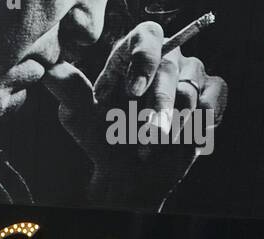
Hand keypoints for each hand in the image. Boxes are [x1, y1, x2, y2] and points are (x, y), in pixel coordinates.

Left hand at [43, 21, 226, 210]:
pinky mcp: (207, 99)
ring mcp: (188, 77)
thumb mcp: (80, 117)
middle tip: (144, 136)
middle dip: (156, 106)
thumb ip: (70, 91)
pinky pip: (212, 100)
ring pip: (190, 90)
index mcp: (133, 55)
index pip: (148, 36)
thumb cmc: (104, 141)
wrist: (126, 177)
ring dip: (171, 125)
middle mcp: (164, 60)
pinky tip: (182, 139)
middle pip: (171, 68)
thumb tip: (50, 71)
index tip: (133, 91)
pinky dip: (198, 123)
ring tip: (152, 146)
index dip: (144, 59)